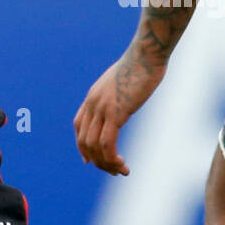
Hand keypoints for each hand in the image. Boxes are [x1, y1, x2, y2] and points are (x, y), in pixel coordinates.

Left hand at [74, 50, 165, 175]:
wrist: (146, 54)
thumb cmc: (141, 65)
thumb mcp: (122, 81)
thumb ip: (117, 93)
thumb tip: (124, 98)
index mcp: (92, 97)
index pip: (78, 126)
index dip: (82, 145)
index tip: (90, 160)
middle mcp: (92, 104)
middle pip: (84, 141)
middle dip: (97, 160)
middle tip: (114, 170)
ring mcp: (102, 108)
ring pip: (94, 146)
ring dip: (106, 163)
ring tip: (121, 171)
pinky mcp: (115, 112)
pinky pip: (107, 143)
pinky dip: (112, 158)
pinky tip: (123, 164)